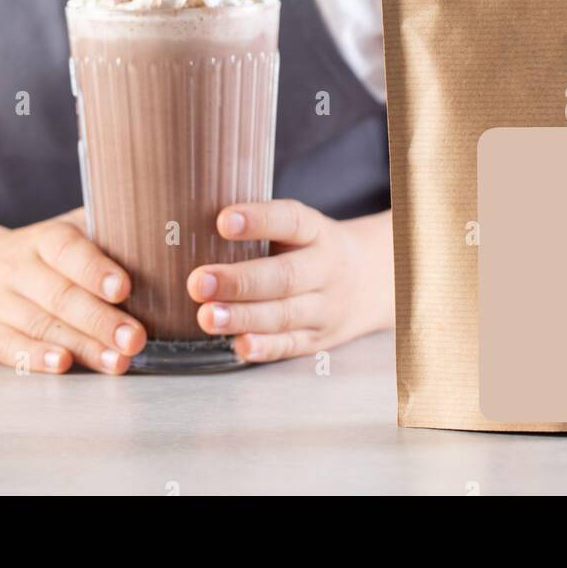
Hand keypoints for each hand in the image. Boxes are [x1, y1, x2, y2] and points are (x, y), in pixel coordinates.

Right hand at [0, 207, 147, 374]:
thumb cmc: (39, 256)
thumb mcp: (66, 233)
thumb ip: (107, 233)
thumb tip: (166, 230)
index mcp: (45, 239)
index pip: (70, 251)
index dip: (95, 269)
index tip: (123, 288)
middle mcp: (16, 266)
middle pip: (61, 296)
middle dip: (101, 320)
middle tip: (136, 339)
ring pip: (40, 324)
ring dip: (81, 346)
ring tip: (118, 361)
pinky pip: (7, 346)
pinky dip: (35, 357)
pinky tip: (62, 365)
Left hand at [185, 200, 391, 362]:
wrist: (371, 281)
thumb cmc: (312, 249)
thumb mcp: (301, 228)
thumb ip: (261, 227)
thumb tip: (195, 224)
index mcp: (317, 232)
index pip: (290, 221)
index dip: (258, 220)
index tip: (221, 220)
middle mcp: (325, 269)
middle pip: (285, 276)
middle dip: (240, 281)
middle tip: (198, 282)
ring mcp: (325, 308)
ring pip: (285, 314)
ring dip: (244, 318)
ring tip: (207, 316)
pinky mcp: (318, 339)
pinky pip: (291, 345)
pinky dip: (265, 347)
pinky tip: (238, 345)